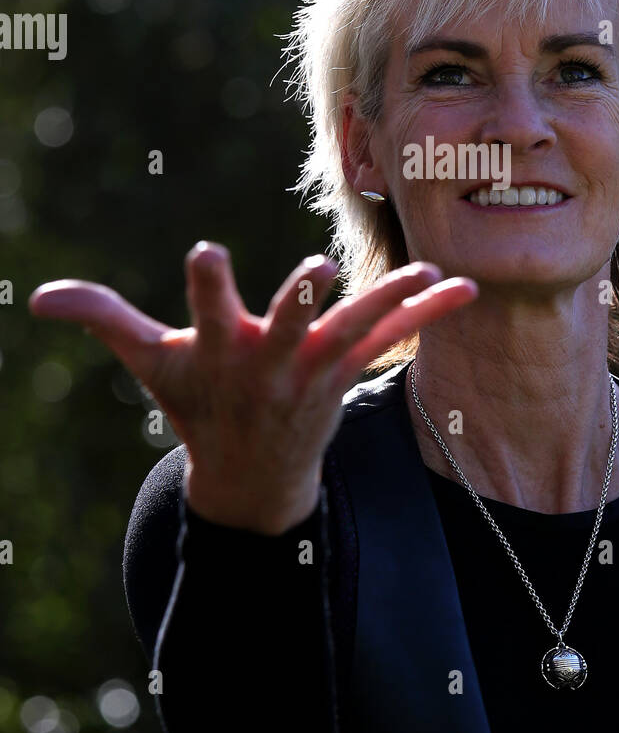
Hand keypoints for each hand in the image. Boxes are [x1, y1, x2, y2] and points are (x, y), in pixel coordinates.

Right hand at [28, 245, 477, 532]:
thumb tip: (36, 297)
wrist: (252, 478)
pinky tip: (462, 286)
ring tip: (430, 269)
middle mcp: (270, 361)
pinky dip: (426, 311)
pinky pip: (392, 337)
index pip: (207, 313)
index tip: (207, 254)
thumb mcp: (150, 365)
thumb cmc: (198, 404)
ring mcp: (314, 368)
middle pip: (286, 325)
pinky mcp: (348, 370)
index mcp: (220, 353)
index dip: (207, 287)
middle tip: (314, 273)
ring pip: (355, 327)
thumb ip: (103, 318)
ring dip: (392, 299)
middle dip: (297, 302)